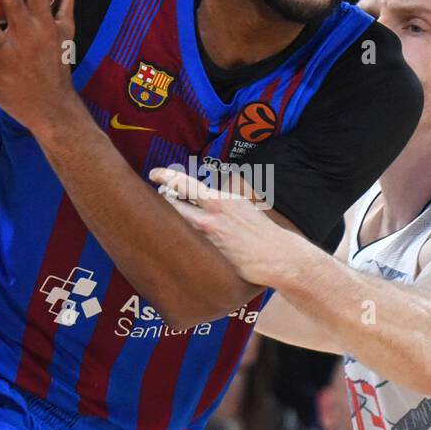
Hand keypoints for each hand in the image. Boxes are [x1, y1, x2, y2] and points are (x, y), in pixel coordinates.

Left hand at [148, 167, 289, 286]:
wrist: (276, 255)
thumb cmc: (260, 231)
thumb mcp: (242, 204)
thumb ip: (221, 199)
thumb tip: (206, 193)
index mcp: (220, 200)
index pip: (185, 183)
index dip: (166, 176)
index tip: (154, 173)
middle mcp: (210, 216)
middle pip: (172, 203)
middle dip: (160, 200)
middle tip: (154, 199)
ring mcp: (207, 237)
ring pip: (175, 225)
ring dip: (166, 221)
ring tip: (161, 221)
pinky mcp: (207, 255)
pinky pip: (184, 246)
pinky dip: (176, 242)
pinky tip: (173, 244)